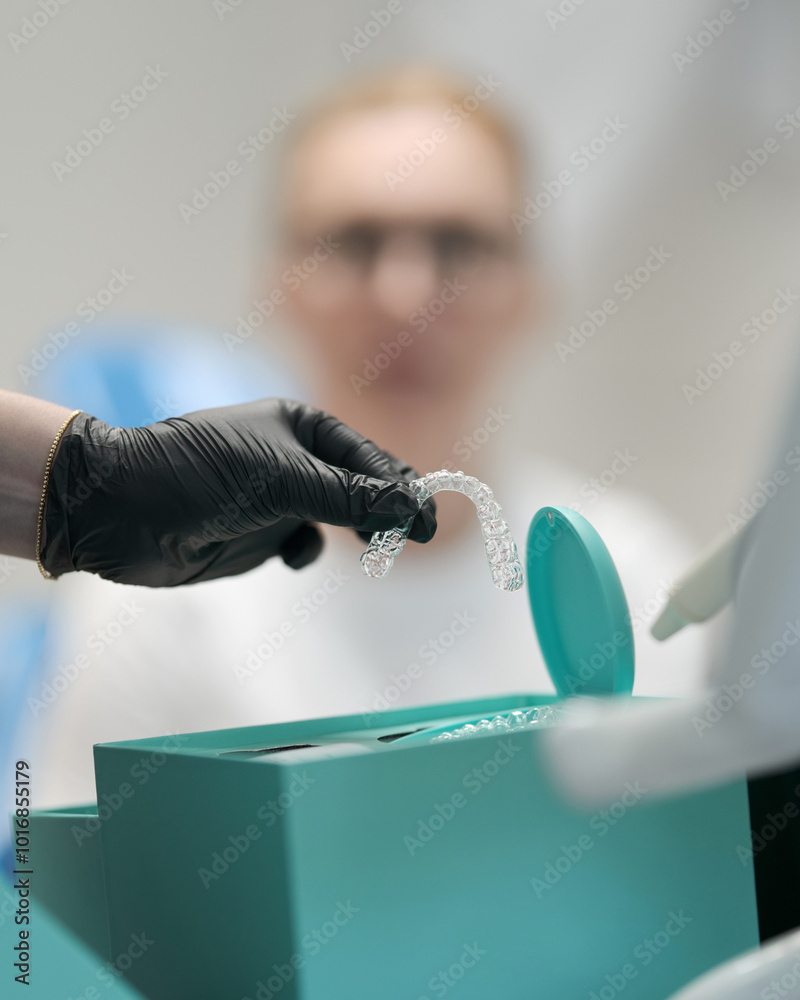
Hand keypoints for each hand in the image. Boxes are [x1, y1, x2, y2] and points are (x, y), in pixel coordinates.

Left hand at [41, 398, 435, 585]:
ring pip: (337, 517)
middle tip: (415, 539)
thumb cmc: (197, 475)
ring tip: (378, 550)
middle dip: (387, 511)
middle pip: (360, 485)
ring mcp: (276, 497)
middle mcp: (293, 458)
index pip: (369, 457)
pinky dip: (306, 552)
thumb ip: (348, 497)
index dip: (403, 487)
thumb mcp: (282, 479)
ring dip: (358, 532)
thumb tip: (411, 509)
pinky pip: (302, 543)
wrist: (120, 511)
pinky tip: (293, 556)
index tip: (430, 520)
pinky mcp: (257, 533)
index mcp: (301, 426)